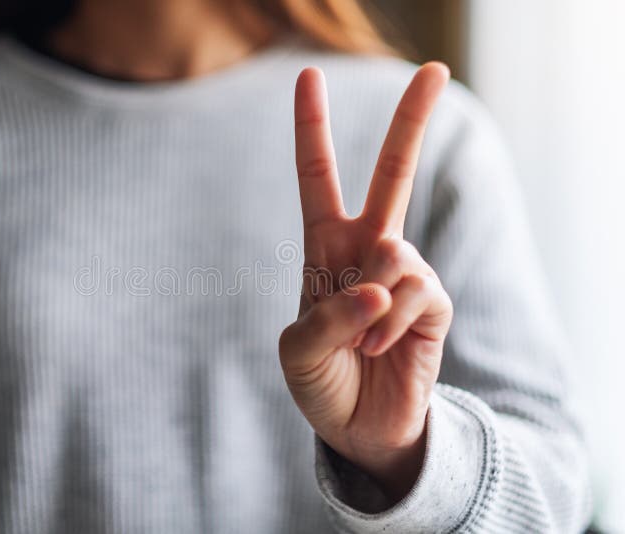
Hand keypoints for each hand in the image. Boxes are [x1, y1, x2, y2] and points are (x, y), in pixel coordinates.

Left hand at [278, 63, 452, 501]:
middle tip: (436, 68)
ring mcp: (404, 274)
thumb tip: (377, 286)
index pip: (317, 177)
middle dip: (412, 122)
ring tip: (362, 342)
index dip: (312, 128)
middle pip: (393, 174)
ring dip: (370, 304)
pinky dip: (389, 325)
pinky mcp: (433, 303)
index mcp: (325, 247)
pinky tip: (382, 349)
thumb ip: (326, 317)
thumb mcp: (297, 351)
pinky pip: (414, 293)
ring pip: (396, 251)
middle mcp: (368, 250)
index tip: (309, 76)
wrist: (357, 429)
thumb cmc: (320, 381)